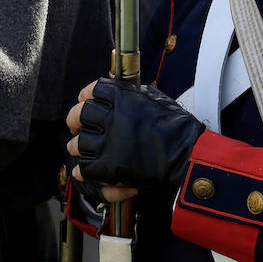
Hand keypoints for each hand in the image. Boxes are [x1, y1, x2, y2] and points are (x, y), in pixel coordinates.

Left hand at [67, 79, 203, 193]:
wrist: (188, 155)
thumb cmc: (179, 128)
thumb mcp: (159, 100)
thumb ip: (140, 95)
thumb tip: (135, 90)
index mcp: (122, 98)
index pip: (93, 90)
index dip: (85, 95)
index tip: (84, 100)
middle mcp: (111, 117)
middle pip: (79, 115)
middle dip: (74, 120)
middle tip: (75, 126)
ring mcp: (108, 142)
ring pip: (78, 143)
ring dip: (77, 147)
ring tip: (79, 149)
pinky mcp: (109, 166)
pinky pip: (86, 168)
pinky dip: (83, 171)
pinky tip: (84, 171)